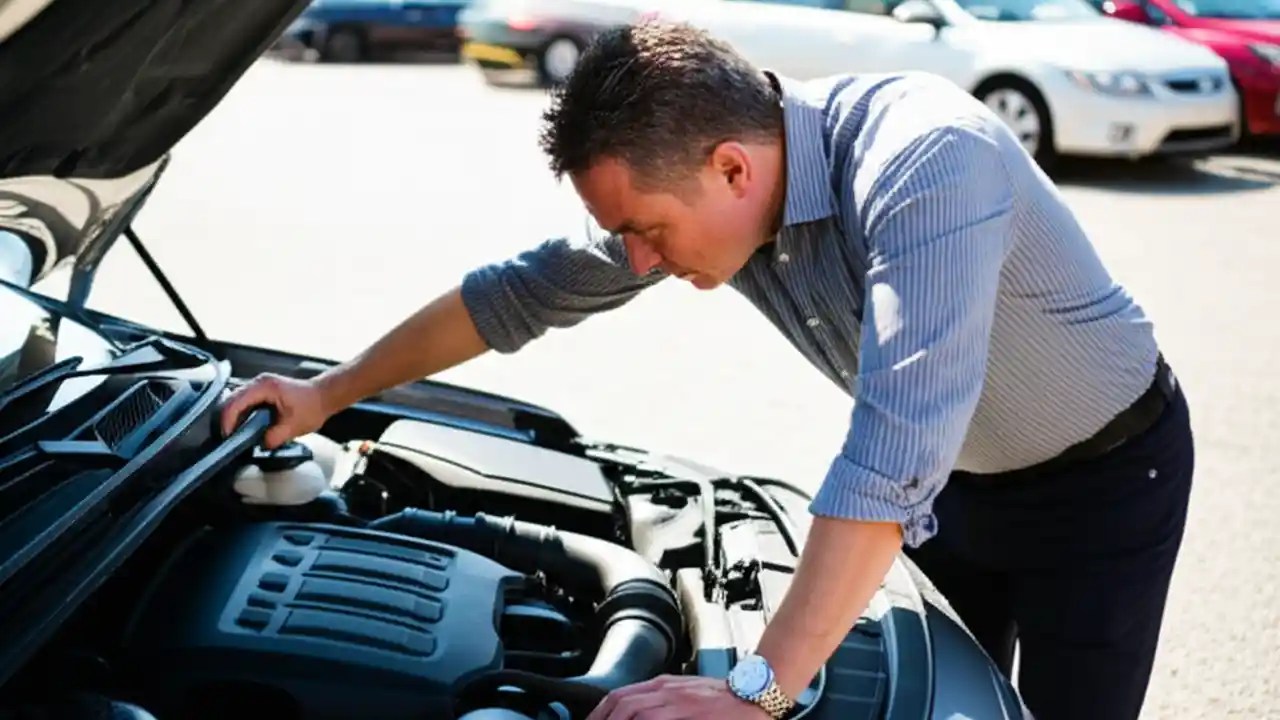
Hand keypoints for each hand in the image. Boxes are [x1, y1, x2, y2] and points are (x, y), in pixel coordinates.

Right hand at [219, 373, 329, 448]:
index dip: (228, 420)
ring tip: (236, 435)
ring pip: (236, 401)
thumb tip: (260, 445)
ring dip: (233, 418)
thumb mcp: (294, 427)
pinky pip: (244, 402)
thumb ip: (274, 437)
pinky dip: (241, 415)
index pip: (236, 402)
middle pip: (231, 400)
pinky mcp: (262, 392)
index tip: (227, 436)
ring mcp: (259, 386)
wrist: (324, 396)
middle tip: (229, 439)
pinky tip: (245, 428)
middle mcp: (259, 382)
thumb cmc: (313, 405)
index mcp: (265, 386)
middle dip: (227, 420)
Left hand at [585, 675, 768, 719]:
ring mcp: (676, 704)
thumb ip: (660, 701)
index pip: (620, 696)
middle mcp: (665, 691)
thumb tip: (637, 713)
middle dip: (603, 719)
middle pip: (621, 704)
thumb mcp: (684, 694)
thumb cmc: (721, 699)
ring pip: (635, 713)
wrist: (753, 695)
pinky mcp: (688, 715)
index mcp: (662, 685)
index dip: (601, 712)